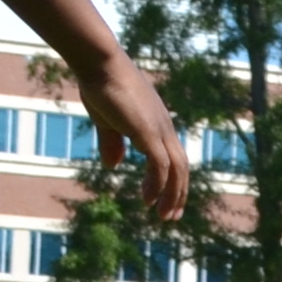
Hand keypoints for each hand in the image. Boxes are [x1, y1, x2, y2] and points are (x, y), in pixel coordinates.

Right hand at [75, 47, 190, 220]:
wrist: (99, 64)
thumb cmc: (102, 87)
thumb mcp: (107, 121)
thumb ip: (112, 142)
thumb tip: (113, 165)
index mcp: (157, 125)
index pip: (174, 158)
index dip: (173, 181)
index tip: (166, 202)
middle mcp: (164, 127)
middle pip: (181, 166)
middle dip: (178, 193)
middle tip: (171, 217)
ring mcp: (158, 128)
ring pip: (176, 168)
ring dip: (171, 194)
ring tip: (163, 215)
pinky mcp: (147, 130)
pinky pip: (160, 163)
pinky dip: (158, 183)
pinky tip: (148, 198)